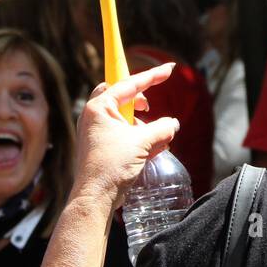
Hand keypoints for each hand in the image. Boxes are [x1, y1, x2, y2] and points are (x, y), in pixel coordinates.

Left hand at [71, 62, 179, 211]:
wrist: (95, 197)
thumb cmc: (112, 165)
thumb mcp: (142, 141)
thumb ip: (162, 127)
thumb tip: (172, 124)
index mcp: (100, 107)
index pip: (129, 84)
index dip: (152, 76)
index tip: (170, 69)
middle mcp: (94, 116)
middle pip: (122, 97)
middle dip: (140, 103)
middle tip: (149, 108)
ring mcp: (96, 132)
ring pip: (124, 118)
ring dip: (143, 126)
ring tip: (156, 141)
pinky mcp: (101, 146)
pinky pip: (123, 134)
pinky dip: (138, 138)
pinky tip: (151, 151)